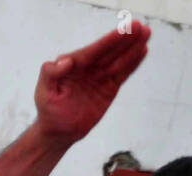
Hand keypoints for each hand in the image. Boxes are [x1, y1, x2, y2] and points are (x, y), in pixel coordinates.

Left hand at [34, 24, 149, 142]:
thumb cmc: (48, 111)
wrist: (59, 132)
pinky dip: (133, 63)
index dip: (108, 41)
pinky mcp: (108, 88)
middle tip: (140, 26)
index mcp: (72, 65)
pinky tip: (143, 51)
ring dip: (133, 47)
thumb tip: (66, 61)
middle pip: (109, 52)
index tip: (123, 30)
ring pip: (119, 60)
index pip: (93, 51)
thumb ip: (50, 74)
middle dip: (125, 39)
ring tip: (147, 33)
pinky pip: (123, 74)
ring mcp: (99, 77)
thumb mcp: (44, 92)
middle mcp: (88, 68)